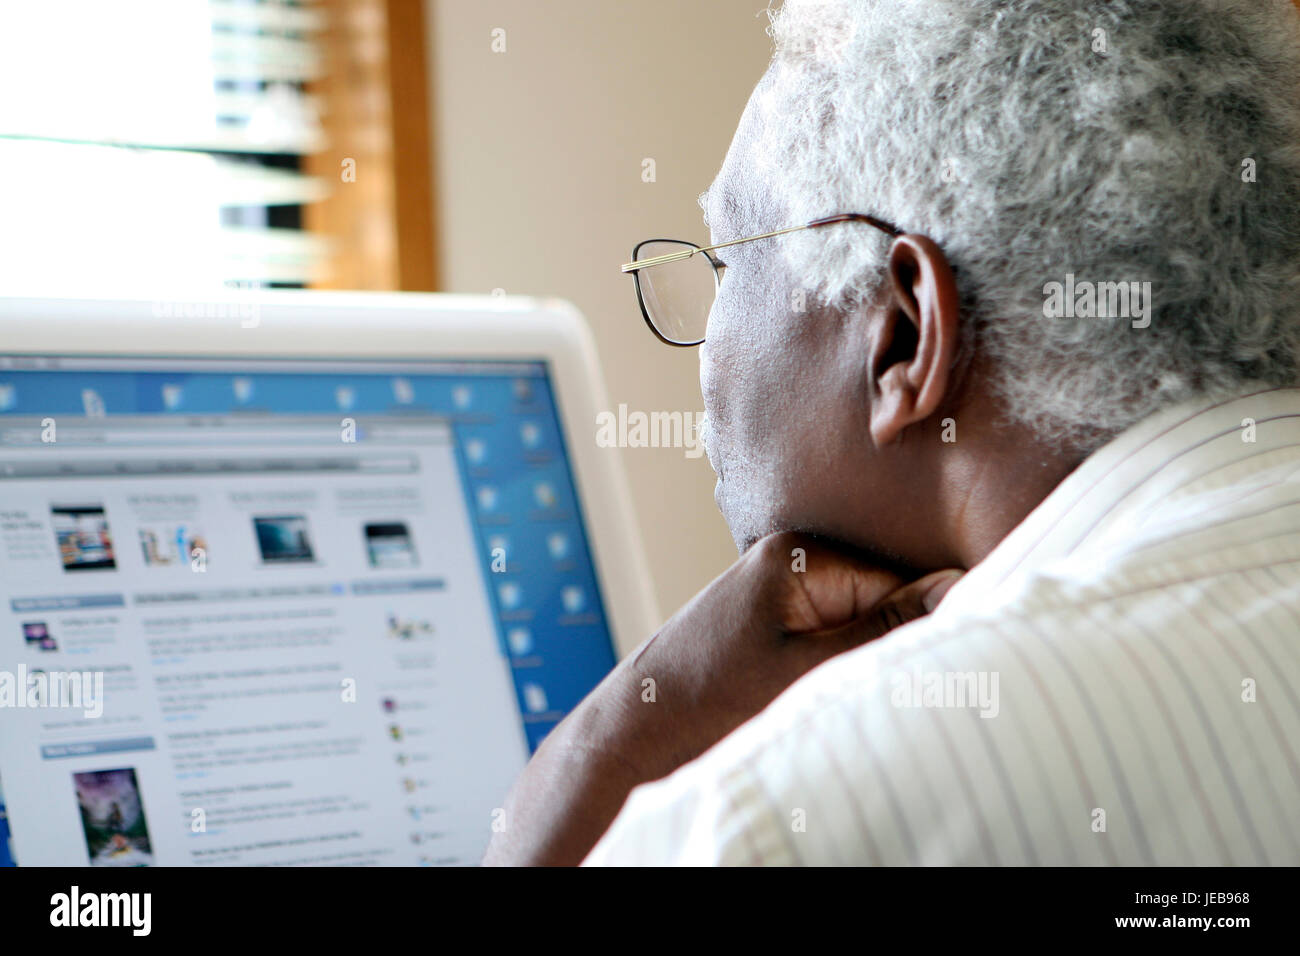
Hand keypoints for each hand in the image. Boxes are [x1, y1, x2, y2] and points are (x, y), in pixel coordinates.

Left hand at [481, 531, 961, 865]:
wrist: (637, 730)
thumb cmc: (709, 700)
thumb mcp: (805, 670)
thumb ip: (882, 631)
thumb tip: (956, 589)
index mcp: (800, 556)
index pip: (901, 580)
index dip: (933, 622)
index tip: (960, 662)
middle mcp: (794, 560)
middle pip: (884, 598)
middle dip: (903, 642)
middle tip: (922, 691)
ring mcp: (784, 590)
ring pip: (863, 621)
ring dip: (875, 659)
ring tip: (867, 696)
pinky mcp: (777, 622)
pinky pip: (835, 636)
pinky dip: (847, 666)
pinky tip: (843, 696)